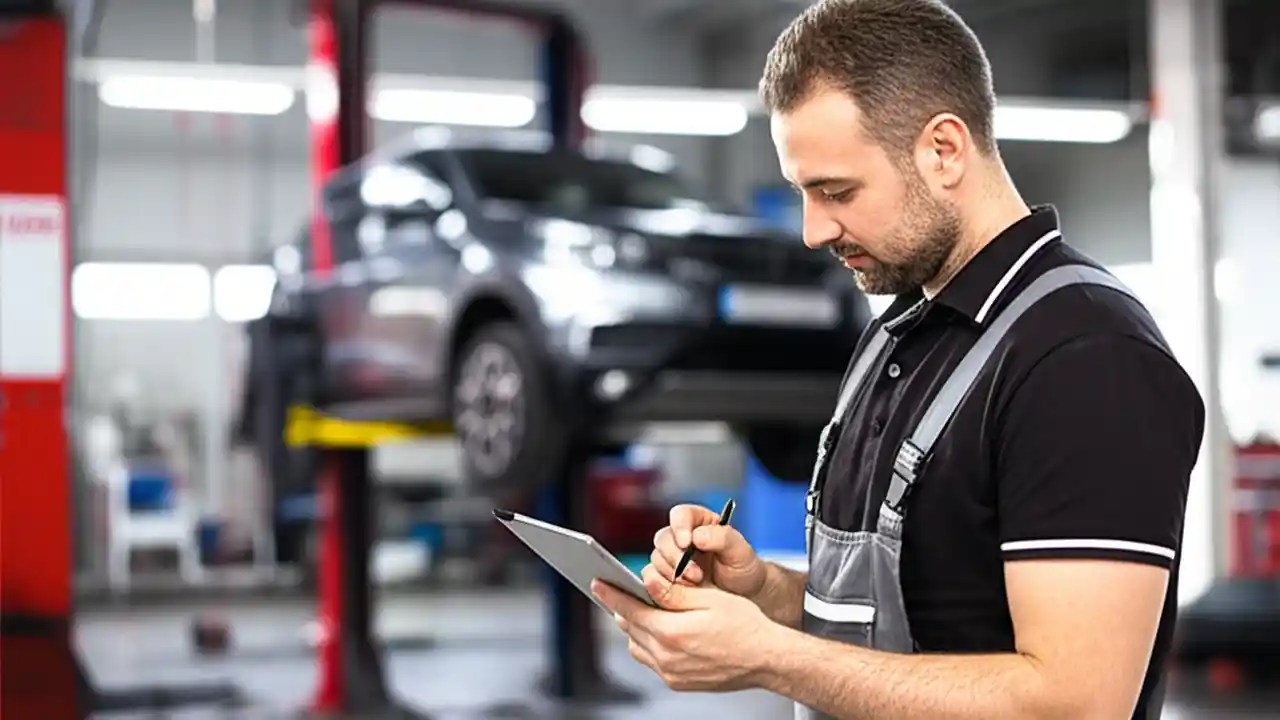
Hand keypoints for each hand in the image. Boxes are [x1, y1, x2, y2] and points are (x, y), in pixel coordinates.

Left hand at [592, 568, 780, 692]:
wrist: (765, 659)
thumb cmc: (744, 625)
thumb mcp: (710, 598)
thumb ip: (673, 592)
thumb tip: (646, 582)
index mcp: (673, 632)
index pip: (630, 609)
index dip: (611, 594)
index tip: (597, 583)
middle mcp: (667, 657)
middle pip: (630, 628)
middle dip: (623, 608)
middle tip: (620, 592)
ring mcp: (671, 673)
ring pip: (637, 646)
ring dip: (636, 627)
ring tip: (644, 611)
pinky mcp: (678, 682)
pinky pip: (652, 661)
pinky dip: (649, 644)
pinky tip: (661, 631)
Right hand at [650, 504, 767, 600]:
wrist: (744, 596)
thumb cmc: (743, 568)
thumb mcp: (740, 551)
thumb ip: (723, 538)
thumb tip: (697, 536)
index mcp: (699, 521)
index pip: (680, 515)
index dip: (680, 526)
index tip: (687, 543)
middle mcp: (681, 537)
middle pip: (663, 538)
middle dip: (676, 557)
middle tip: (696, 575)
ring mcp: (672, 558)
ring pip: (657, 558)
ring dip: (672, 573)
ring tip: (696, 584)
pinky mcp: (666, 578)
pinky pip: (654, 578)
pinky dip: (665, 585)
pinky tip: (684, 592)